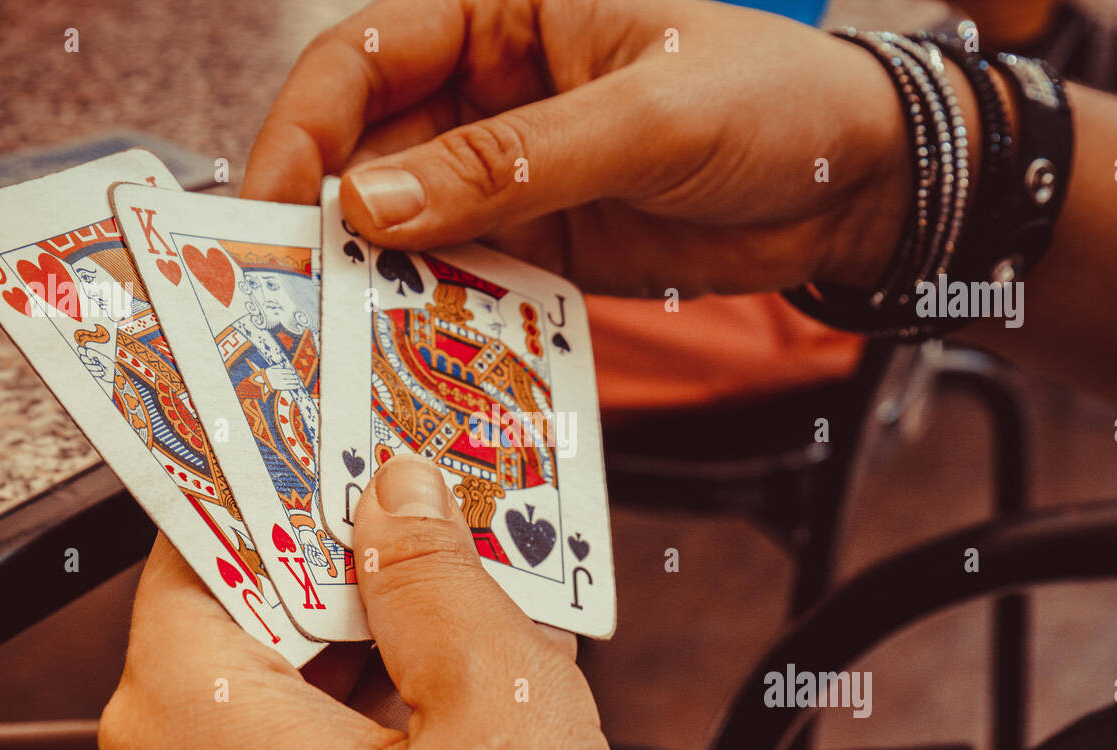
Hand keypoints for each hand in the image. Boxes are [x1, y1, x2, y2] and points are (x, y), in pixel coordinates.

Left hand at [98, 455, 648, 749]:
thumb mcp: (501, 712)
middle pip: (250, 616)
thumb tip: (402, 492)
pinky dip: (375, 720)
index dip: (281, 475)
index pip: (206, 540)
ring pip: (286, 693)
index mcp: (195, 721)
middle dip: (355, 560)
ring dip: (378, 640)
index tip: (334, 429)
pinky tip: (461, 695)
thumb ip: (442, 580)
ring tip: (475, 595)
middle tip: (434, 507)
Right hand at [243, 0, 911, 297]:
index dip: (300, 128)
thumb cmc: (772, 103)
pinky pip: (463, 275)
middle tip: (278, 294)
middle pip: (367, 149)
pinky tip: (408, 350)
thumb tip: (371, 204)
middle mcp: (486, 90)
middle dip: (320, 218)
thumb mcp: (644, 118)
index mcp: (499, 13)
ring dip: (371, 276)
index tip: (262, 206)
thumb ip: (509, 162)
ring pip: (406, 222)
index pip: (362, 58)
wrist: (854, 183)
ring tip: (331, 337)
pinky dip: (433, 311)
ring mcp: (507, 173)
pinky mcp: (536, 241)